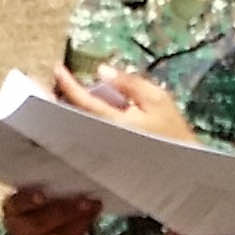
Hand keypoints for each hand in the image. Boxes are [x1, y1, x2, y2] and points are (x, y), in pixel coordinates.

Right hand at [2, 188, 101, 234]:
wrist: (26, 225)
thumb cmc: (33, 199)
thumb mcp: (29, 190)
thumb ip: (42, 183)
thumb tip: (69, 172)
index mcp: (13, 208)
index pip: (18, 204)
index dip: (29, 201)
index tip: (41, 195)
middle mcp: (21, 228)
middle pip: (41, 223)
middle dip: (66, 211)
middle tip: (85, 201)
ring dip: (80, 220)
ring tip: (94, 206)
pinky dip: (82, 227)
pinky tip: (92, 215)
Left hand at [55, 63, 194, 142]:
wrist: (181, 165)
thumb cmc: (171, 129)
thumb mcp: (156, 99)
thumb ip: (129, 83)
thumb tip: (101, 70)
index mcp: (116, 123)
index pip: (84, 102)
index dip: (68, 84)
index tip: (58, 68)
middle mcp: (103, 138)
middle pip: (72, 116)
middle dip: (59, 97)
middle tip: (52, 78)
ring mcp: (102, 148)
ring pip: (75, 126)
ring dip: (66, 108)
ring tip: (61, 90)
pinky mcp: (104, 154)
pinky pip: (84, 133)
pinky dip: (78, 119)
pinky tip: (77, 110)